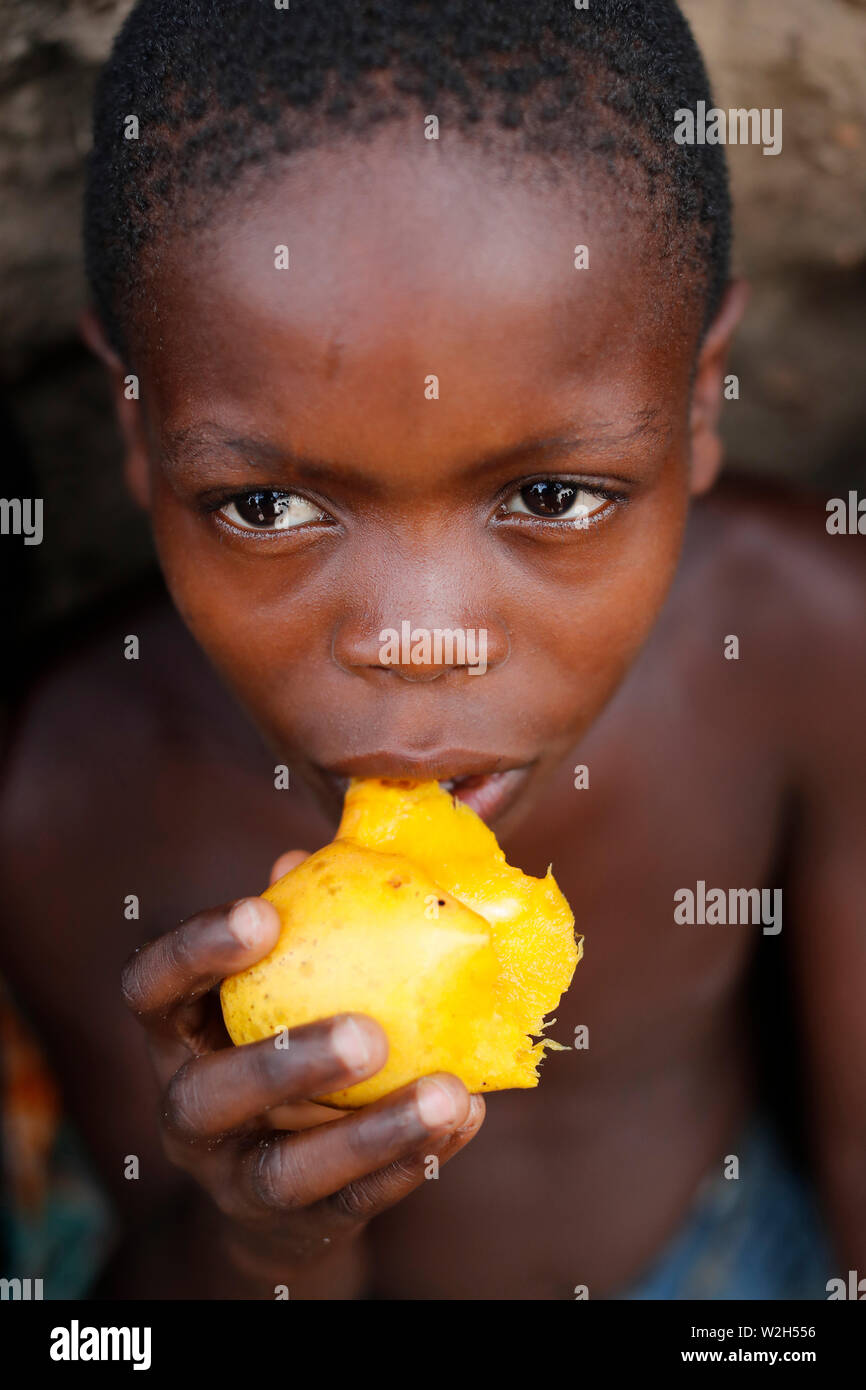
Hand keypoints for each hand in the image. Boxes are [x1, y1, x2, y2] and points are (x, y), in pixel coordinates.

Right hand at [121, 850, 485, 1278]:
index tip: (263, 915)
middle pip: (208, 1095)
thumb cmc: (283, 1040)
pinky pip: (353, 1203)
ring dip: (372, 1133)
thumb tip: (312, 851)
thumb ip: (297, 926)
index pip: (151, 988)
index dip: (196, 952)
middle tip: (370, 1035)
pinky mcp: (294, 1227)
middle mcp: (188, 1111)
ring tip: (448, 1092)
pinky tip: (467, 1117)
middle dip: (286, 1064)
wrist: (281, 1188)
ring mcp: (234, 1180)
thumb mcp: (276, 987)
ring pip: (287, 1172)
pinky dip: (412, 1161)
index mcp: (177, 1035)